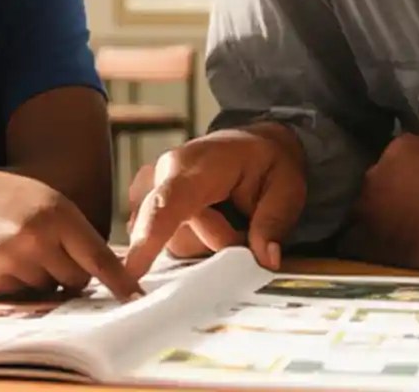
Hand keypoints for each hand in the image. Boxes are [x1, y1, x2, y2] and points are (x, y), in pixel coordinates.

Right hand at [0, 168, 142, 300]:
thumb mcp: (38, 198)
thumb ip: (68, 228)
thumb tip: (103, 267)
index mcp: (58, 211)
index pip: (100, 256)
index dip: (120, 282)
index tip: (137, 299)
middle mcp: (40, 234)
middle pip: (77, 280)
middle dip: (68, 277)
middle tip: (43, 254)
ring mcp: (14, 257)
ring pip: (47, 290)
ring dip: (37, 279)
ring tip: (12, 249)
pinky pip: (19, 295)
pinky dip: (12, 284)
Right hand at [123, 123, 306, 278]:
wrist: (252, 145)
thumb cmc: (266, 163)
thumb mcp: (287, 187)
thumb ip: (274, 222)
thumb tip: (266, 258)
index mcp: (194, 166)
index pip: (167, 205)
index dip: (148, 240)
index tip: (131, 274)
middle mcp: (161, 176)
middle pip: (175, 238)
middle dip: (214, 243)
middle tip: (244, 227)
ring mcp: (149, 192)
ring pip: (173, 246)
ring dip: (205, 245)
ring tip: (229, 221)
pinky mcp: (145, 209)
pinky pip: (163, 242)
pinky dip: (191, 242)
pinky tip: (210, 224)